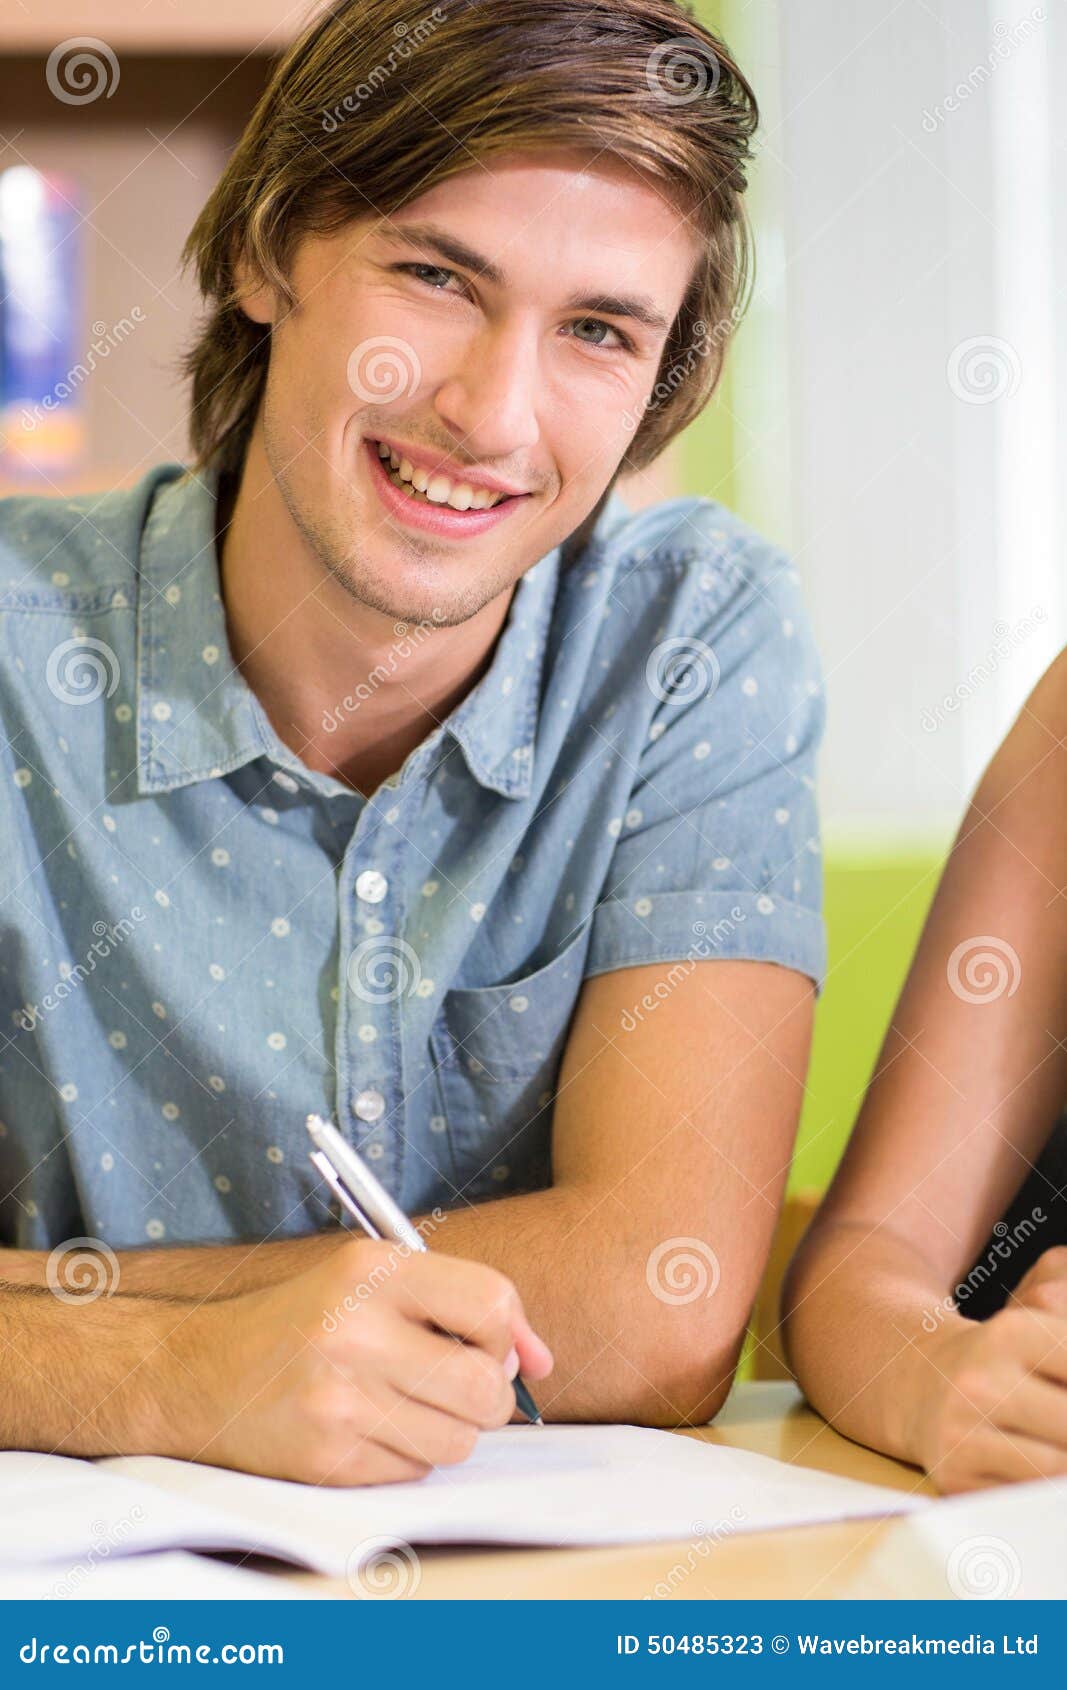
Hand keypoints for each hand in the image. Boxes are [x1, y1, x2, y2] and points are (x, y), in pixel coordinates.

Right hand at [160, 1238, 553, 1484]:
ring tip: (402, 1403)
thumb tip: (541, 1362)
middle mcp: (356, 1332)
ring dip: (446, 1430)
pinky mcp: (328, 1460)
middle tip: (456, 1385)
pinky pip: (414, 1472)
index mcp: (372, 1272)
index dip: (510, 1335)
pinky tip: (367, 1428)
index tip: (493, 1347)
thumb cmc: (303, 1321)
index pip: (491, 1302)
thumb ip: (460, 1302)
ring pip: (458, 1440)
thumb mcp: (371, 1278)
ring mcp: (340, 1402)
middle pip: (486, 1387)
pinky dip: (406, 1456)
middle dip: (488, 1395)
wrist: (199, 1373)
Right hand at [915, 1246, 1066, 1491]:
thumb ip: (1065, 1300)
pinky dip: (1045, 1489)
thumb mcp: (1043, 1305)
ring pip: (1057, 1469)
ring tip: (1057, 1439)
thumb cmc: (1002, 1353)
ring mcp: (963, 1433)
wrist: (919, 1381)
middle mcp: (980, 1383)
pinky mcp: (955, 1476)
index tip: (1066, 1385)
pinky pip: (1025, 1496)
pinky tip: (1043, 1467)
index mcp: (1012, 1334)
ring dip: (1065, 1465)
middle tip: (1063, 1419)